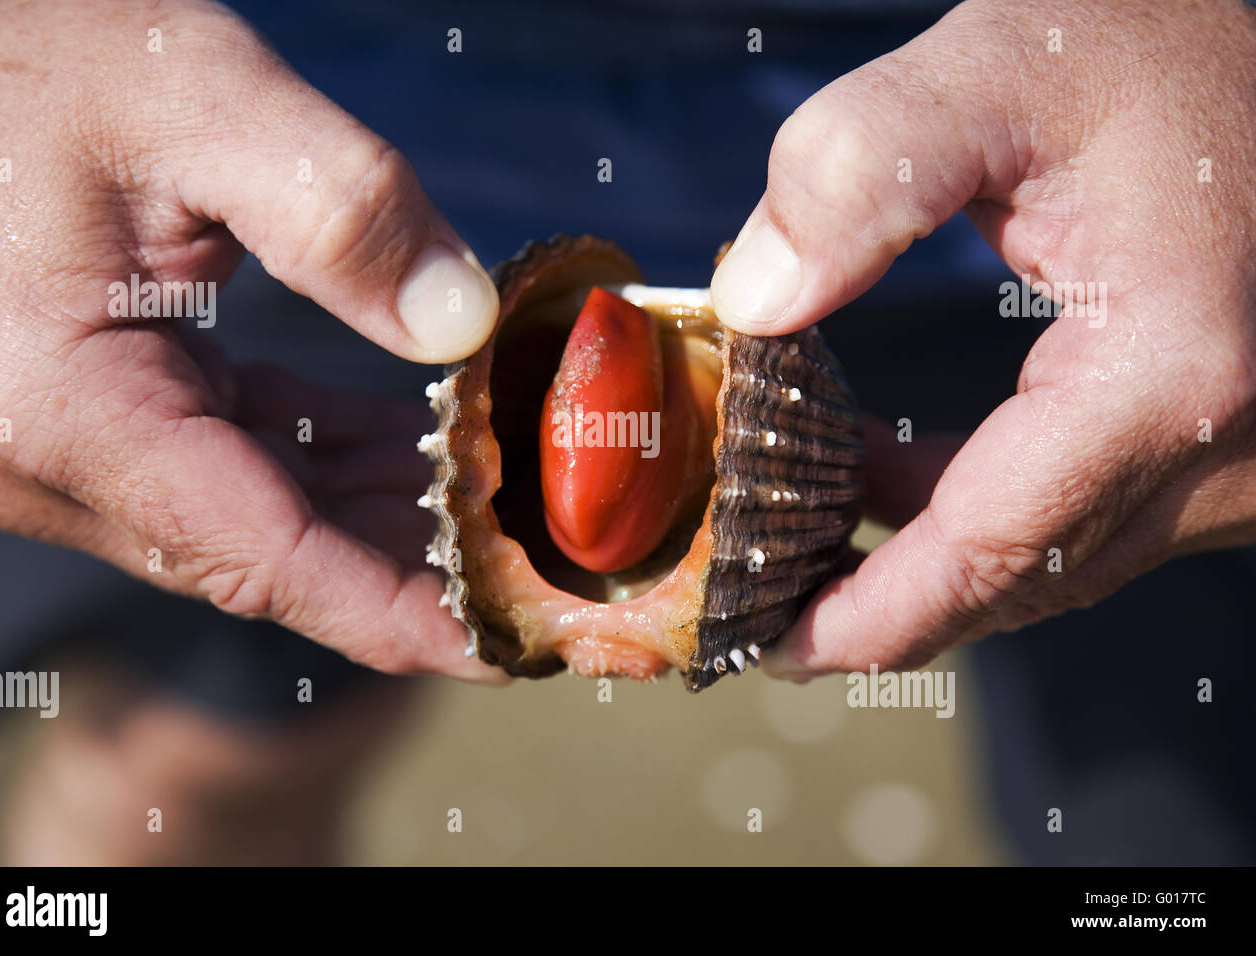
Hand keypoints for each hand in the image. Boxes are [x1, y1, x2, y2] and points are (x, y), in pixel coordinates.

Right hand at [0, 0, 504, 681]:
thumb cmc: (35, 53)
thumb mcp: (196, 97)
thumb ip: (339, 209)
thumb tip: (463, 320)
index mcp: (64, 409)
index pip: (265, 560)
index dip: (396, 610)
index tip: (503, 642)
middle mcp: (48, 461)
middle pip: (270, 555)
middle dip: (412, 566)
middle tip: (535, 563)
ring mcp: (63, 448)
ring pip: (256, 518)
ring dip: (380, 517)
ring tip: (500, 506)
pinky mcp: (91, 414)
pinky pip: (230, 467)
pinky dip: (326, 466)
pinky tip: (415, 450)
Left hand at [709, 0, 1255, 676]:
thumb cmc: (1171, 46)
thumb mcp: (1005, 68)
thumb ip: (862, 170)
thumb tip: (756, 301)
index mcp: (1170, 377)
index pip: (986, 553)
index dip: (864, 617)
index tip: (767, 645)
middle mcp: (1225, 452)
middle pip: (1015, 581)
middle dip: (876, 603)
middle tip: (756, 598)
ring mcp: (1239, 463)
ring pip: (1046, 560)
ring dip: (918, 554)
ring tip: (791, 523)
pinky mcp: (1221, 446)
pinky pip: (1079, 517)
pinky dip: (973, 511)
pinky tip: (878, 468)